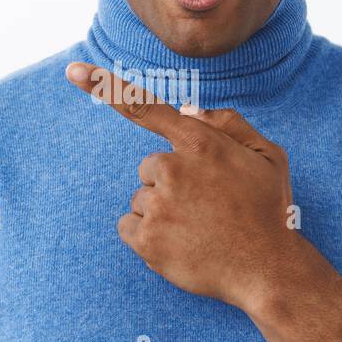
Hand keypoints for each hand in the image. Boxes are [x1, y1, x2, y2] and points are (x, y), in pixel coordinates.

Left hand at [65, 60, 305, 311]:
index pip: (145, 107)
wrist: (266, 269)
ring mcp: (158, 205)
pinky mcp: (147, 238)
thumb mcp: (267, 156)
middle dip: (169, 182)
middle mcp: (174, 169)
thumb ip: (229, 125)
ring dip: (161, 211)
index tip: (74, 71)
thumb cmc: (267, 210)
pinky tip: (179, 244)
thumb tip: (188, 111)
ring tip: (198, 229)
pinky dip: (147, 235)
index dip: (106, 86)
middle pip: (150, 167)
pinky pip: (128, 226)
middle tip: (205, 206)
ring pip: (141, 198)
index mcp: (201, 143)